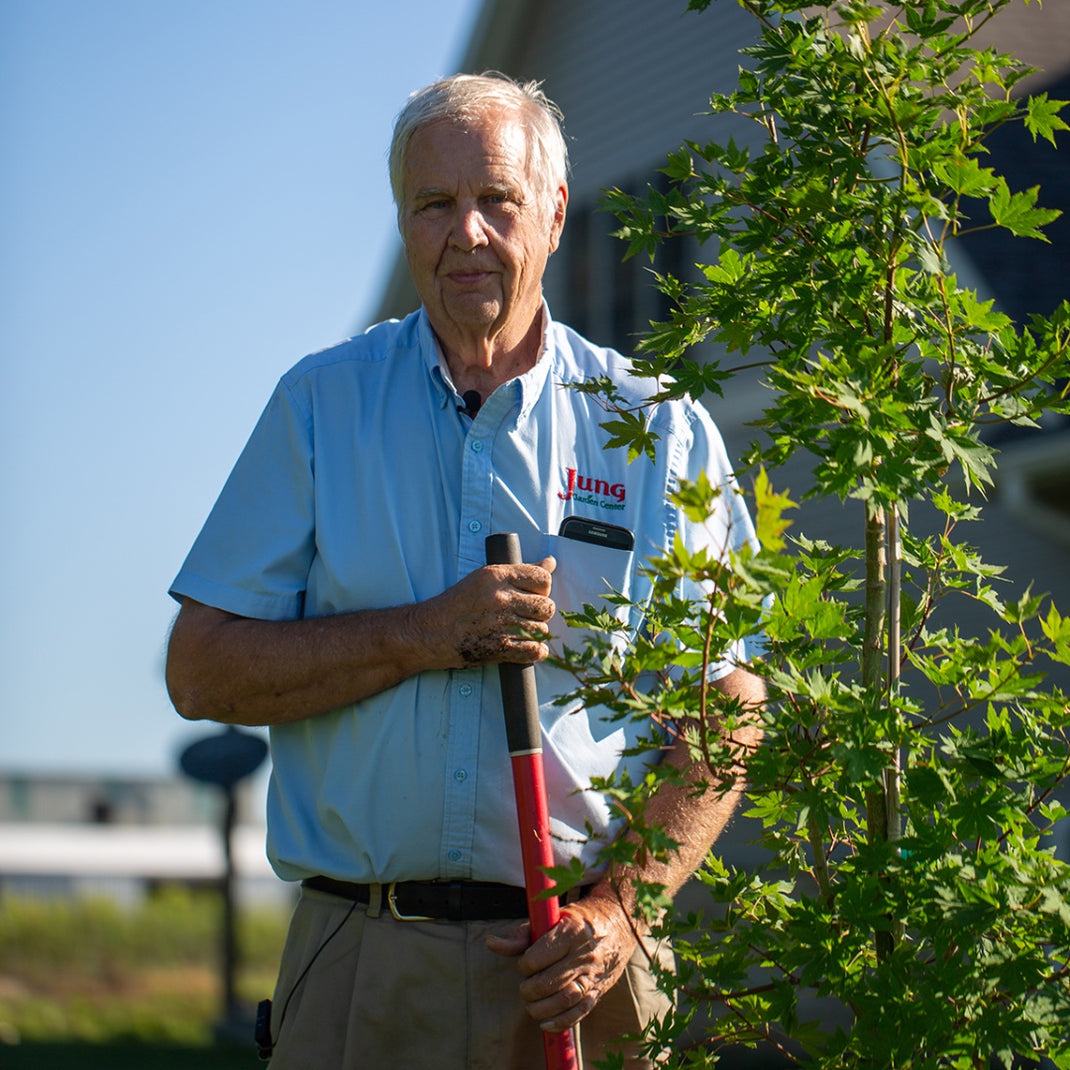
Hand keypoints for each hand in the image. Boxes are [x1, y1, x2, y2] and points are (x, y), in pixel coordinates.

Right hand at [424, 556, 555, 668]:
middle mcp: (501, 598)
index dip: (542, 589)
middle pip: (546, 606)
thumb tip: (550, 562)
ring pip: (542, 629)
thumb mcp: (484, 578)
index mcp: (497, 576)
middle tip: (524, 616)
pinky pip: (535, 650)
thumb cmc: (456, 605)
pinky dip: (534, 651)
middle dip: (539, 614)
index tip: (531, 596)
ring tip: (518, 632)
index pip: (543, 579)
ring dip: (535, 633)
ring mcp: (501, 624)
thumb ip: (520, 572)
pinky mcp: (500, 648)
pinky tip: (523, 648)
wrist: (430, 632)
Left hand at [485, 894, 638, 1032]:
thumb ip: (521, 935)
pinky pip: (580, 1012)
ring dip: (541, 1008)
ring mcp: (593, 974)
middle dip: (529, 990)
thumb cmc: (576, 920)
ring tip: (531, 1005)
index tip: (524, 963)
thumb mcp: (550, 918)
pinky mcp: (599, 990)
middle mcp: (584, 954)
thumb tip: (492, 944)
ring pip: (564, 1000)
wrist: (618, 925)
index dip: (524, 964)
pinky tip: (545, 1022)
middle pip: (549, 982)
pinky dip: (560, 1022)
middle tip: (525, 987)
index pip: (538, 958)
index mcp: (571, 931)